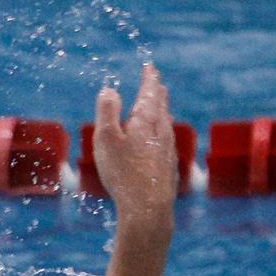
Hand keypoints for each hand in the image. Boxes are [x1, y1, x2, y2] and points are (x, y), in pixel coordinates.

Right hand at [92, 63, 178, 224]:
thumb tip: (110, 90)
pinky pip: (166, 143)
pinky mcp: (169, 167)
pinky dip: (162, 134)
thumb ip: (107, 111)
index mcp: (146, 120)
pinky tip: (162, 141)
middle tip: (157, 83)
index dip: (148, 78)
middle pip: (161, 106)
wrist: (148, 208)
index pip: (149, 92)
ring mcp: (168, 150)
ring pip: (166, 124)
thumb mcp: (106, 139)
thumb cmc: (123, 173)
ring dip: (162, 112)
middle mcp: (162, 131)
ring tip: (161, 108)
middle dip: (157, 93)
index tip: (149, 67)